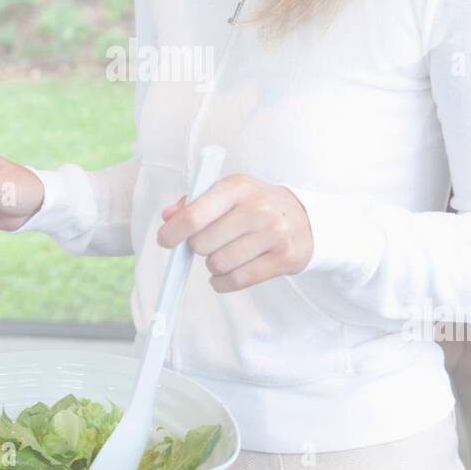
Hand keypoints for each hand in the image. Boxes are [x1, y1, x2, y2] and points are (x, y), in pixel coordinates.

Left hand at [157, 174, 313, 291]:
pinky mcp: (284, 258)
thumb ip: (194, 202)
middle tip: (208, 243)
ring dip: (213, 265)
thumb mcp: (227, 192)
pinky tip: (225, 274)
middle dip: (198, 248)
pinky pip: (237, 280)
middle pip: (203, 244)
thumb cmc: (255, 205)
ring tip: (223, 255)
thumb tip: (168, 218)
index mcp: (238, 187)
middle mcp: (258, 208)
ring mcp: (274, 234)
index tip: (165, 240)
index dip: (173, 232)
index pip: (194, 215)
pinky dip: (222, 282)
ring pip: (219, 264)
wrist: (305, 218)